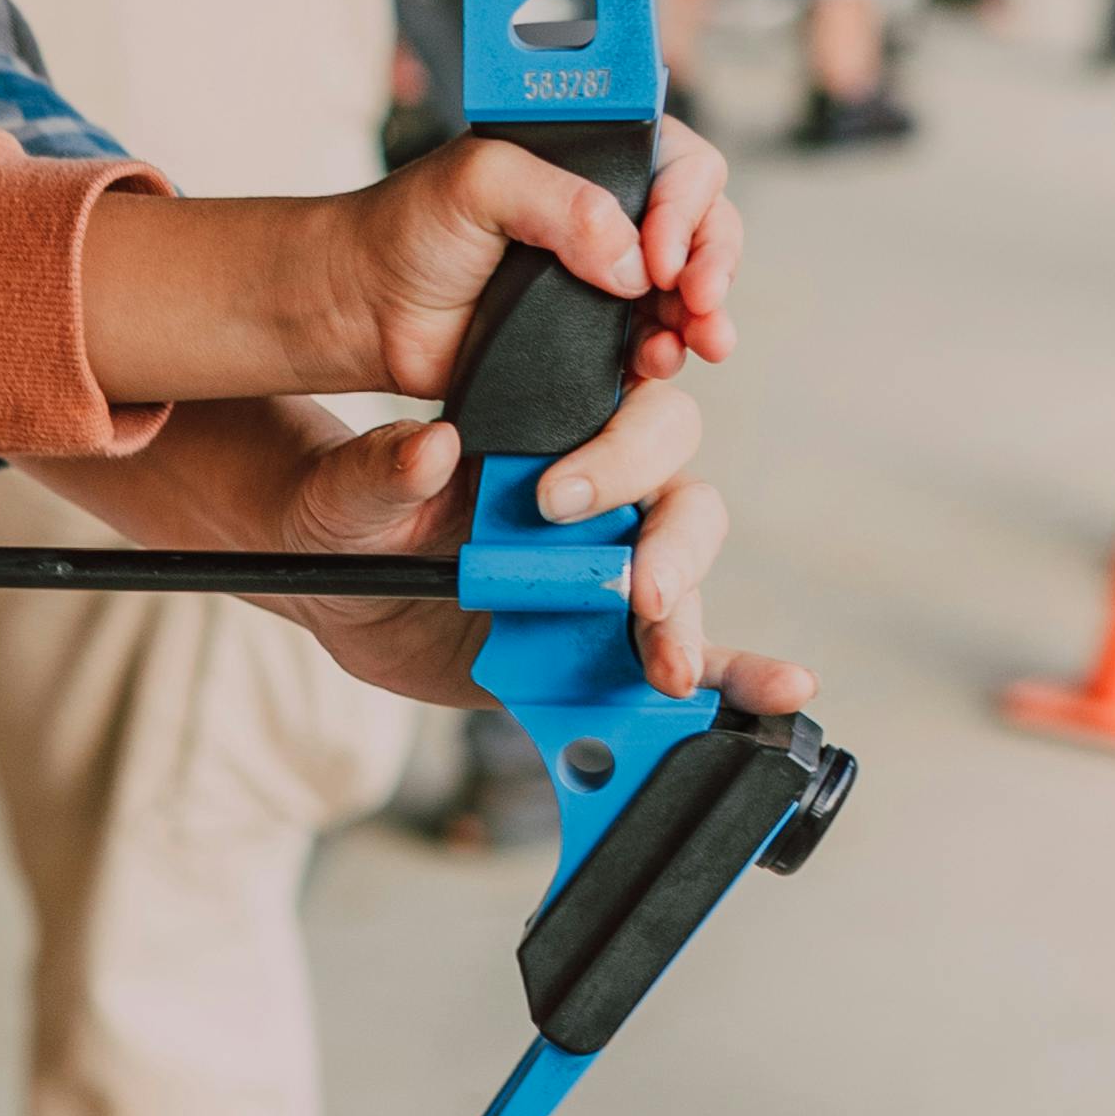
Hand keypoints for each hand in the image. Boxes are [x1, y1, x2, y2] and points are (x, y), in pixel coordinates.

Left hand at [181, 391, 808, 718]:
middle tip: (634, 591)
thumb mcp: (344, 492)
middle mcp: (603, 498)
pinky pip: (687, 657)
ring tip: (668, 668)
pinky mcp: (611, 645)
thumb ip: (380, 470)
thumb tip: (428, 447)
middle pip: (679, 501)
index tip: (556, 502)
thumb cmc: (348, 516)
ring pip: (685, 580)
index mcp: (553, 436)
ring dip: (687, 624)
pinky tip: (773, 696)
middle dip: (668, 547)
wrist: (340, 591)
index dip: (614, 455)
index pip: (629, 419)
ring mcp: (612, 572)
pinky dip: (733, 680)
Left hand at [318, 117, 741, 479]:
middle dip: (713, 263)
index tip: (661, 252)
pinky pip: (649, 341)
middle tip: (700, 300)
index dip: (687, 207)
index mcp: (593, 155)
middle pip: (701, 227)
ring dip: (702, 316)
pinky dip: (667, 352)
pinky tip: (660, 363)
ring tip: (699, 341)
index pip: (679, 164)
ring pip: (687, 290)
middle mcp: (610, 210)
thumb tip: (630, 260)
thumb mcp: (480, 183)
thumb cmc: (409, 228)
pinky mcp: (592, 334)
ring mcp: (605, 274)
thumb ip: (559, 203)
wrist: (365, 308)